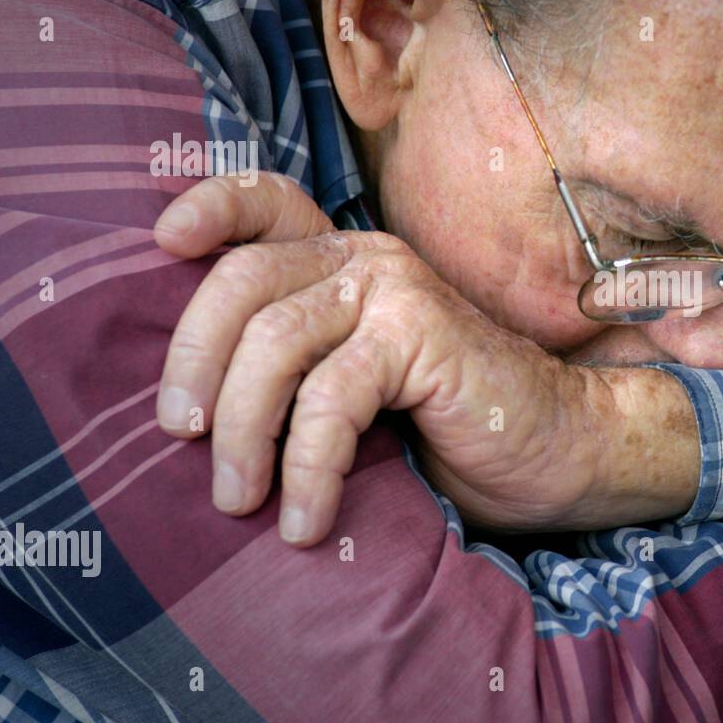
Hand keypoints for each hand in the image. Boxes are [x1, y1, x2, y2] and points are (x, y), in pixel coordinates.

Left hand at [153, 174, 699, 544]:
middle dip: (193, 362)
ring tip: (237, 499)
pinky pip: (331, 399)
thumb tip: (193, 410)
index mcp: (349, 264)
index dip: (211, 208)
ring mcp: (397, 290)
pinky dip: (306, 467)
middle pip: (241, 280)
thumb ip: (300, 368)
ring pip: (275, 342)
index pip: (269, 204)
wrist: (558, 449)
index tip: (164, 242)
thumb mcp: (360, 390)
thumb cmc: (453, 430)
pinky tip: (306, 518)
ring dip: (242, 430)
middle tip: (181, 437)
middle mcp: (369, 260)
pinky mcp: (422, 334)